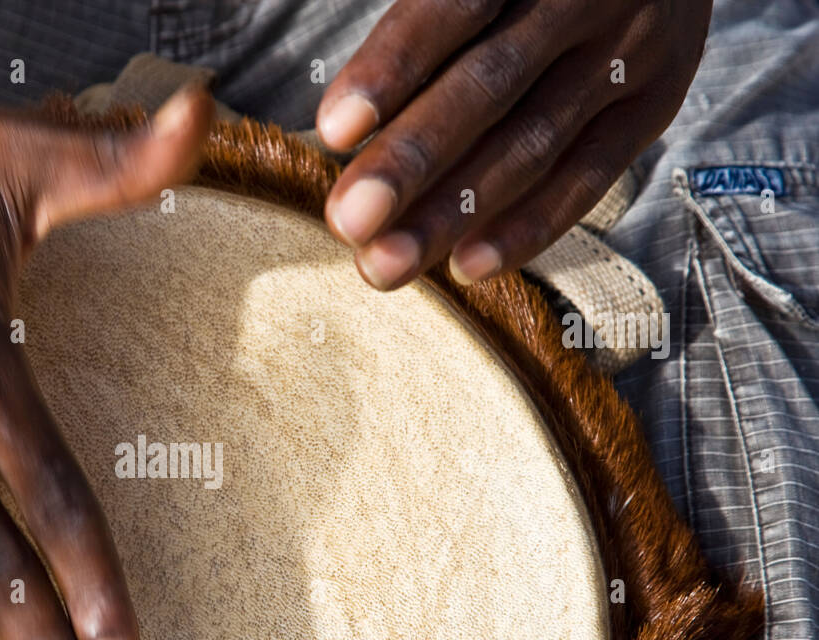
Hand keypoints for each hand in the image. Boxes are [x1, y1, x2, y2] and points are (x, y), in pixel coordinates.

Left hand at [316, 0, 710, 289]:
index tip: (333, 130)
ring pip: (533, 142)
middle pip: (489, 84)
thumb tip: (350, 123)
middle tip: (349, 221)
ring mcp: (632, 50)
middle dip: (411, 160)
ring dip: (453, 211)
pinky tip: (468, 264)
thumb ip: (428, 20)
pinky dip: (528, 226)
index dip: (394, 67)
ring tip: (387, 263)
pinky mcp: (655, 104)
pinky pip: (588, 176)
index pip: (456, 5)